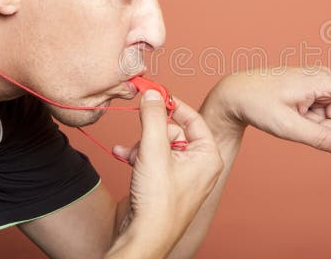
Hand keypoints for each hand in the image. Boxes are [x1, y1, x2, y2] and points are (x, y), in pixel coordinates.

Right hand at [107, 90, 222, 257]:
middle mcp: (198, 165)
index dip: (174, 106)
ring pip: (159, 144)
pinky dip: (136, 156)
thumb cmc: (158, 202)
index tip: (155, 95)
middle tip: (141, 139)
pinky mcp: (164, 184)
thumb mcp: (154, 150)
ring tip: (131, 156)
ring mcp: (181, 176)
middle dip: (151, 134)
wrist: (142, 237)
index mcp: (207, 156)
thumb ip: (153, 117)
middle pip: (173, 131)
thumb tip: (152, 93)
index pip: (194, 119)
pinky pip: (152, 159)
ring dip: (140, 146)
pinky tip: (123, 156)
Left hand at [203, 66, 330, 156]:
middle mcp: (325, 78)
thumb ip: (319, 139)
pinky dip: (310, 119)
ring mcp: (320, 84)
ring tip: (291, 113)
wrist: (236, 93)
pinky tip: (291, 110)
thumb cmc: (258, 105)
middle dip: (326, 126)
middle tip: (296, 119)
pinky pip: (323, 113)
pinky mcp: (315, 90)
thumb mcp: (287, 127)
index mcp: (320, 81)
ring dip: (315, 123)